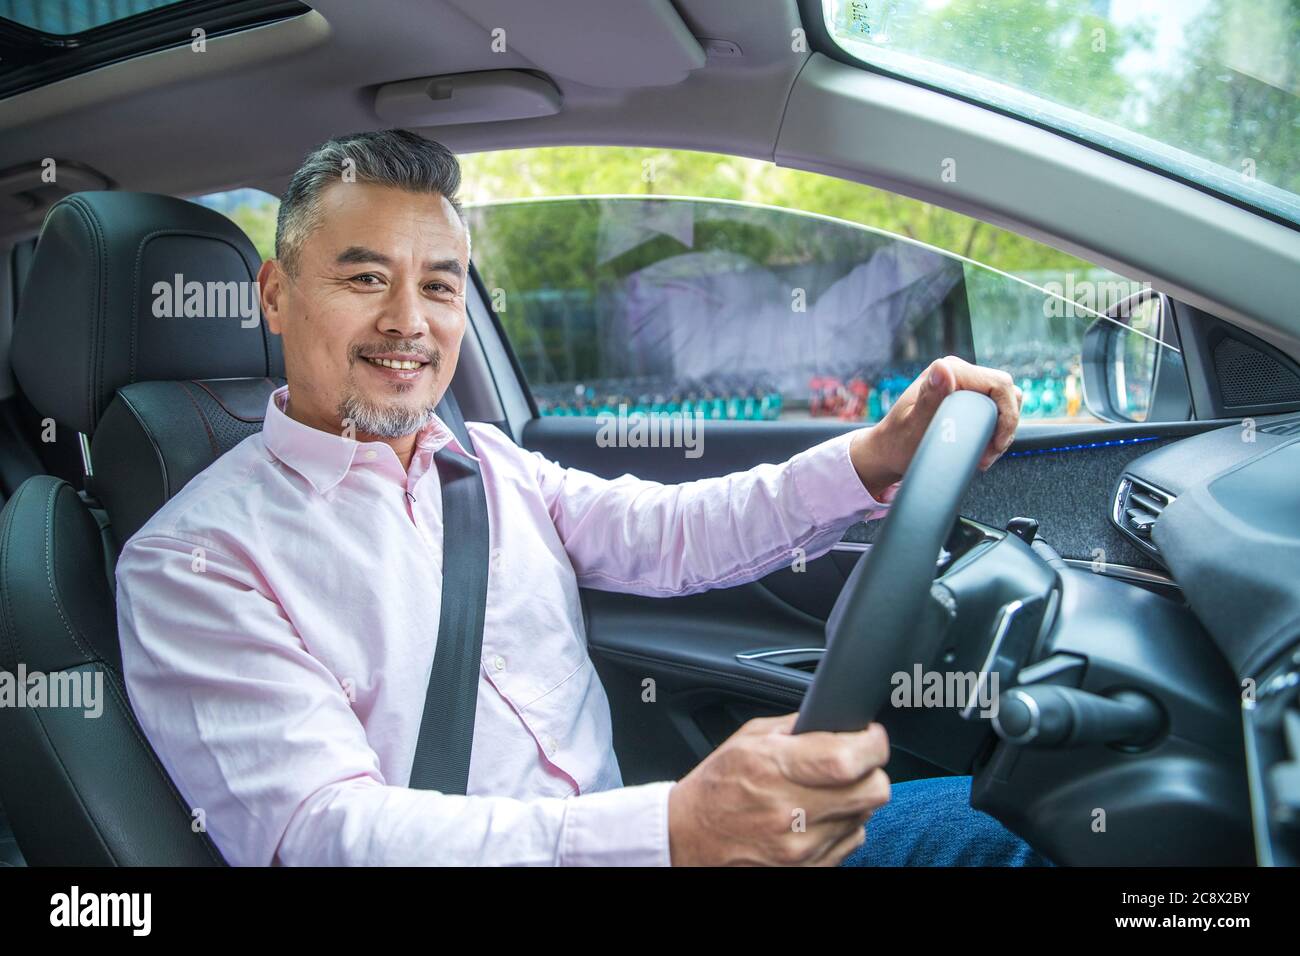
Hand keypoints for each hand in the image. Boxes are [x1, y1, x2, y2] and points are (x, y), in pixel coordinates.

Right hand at [667, 713, 890, 865]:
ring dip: (854, 800)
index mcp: (774, 768)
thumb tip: (838, 720)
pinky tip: (818, 816)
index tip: (870, 736)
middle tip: (854, 763)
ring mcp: (801, 848)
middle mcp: (790, 812)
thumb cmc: (717, 786)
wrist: (689, 837)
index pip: (849, 758)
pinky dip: (842, 826)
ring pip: (866, 816)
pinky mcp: (808, 869)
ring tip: (825, 791)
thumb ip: (797, 727)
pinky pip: (852, 841)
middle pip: (873, 790)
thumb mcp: (749, 739)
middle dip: (870, 770)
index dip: (871, 743)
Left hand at [849, 356, 1022, 499]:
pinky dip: (994, 432)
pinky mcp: (965, 400)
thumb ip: (929, 399)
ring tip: (983, 455)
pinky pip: (994, 412)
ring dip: (1000, 431)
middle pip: (1006, 394)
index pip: (999, 385)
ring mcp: (962, 386)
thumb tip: (944, 369)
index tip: (996, 444)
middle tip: (988, 454)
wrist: (888, 452)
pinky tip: (981, 450)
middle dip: (1004, 426)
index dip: (1007, 416)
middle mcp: (956, 373)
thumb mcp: (914, 425)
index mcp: (948, 370)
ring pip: (1003, 404)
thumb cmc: (897, 442)